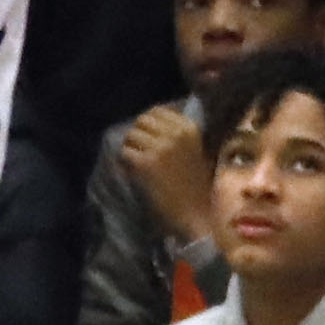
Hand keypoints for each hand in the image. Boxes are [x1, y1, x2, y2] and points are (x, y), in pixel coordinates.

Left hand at [119, 102, 215, 249]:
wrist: (197, 214)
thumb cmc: (199, 187)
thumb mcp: (198, 151)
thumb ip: (179, 136)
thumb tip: (153, 123)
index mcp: (190, 128)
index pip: (158, 111)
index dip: (148, 123)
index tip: (147, 136)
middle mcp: (175, 134)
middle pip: (142, 120)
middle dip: (138, 133)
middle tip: (139, 149)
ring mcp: (160, 147)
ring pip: (131, 135)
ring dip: (130, 148)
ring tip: (135, 161)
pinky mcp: (146, 163)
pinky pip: (125, 153)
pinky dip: (125, 162)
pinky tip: (132, 171)